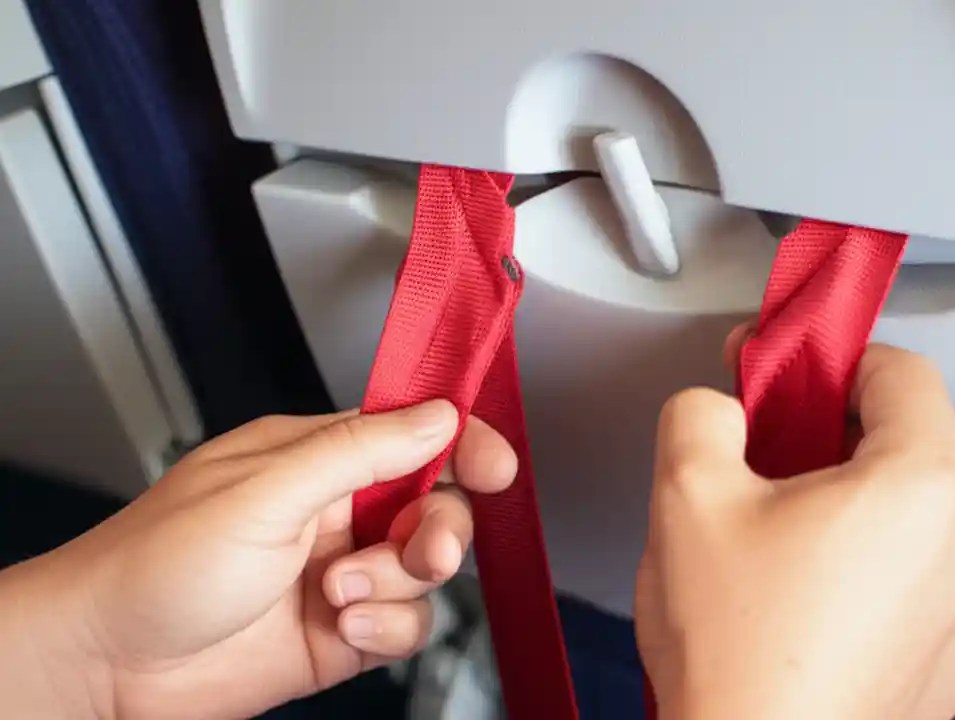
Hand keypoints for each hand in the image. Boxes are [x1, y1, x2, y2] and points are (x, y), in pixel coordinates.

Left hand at [0, 400, 514, 719]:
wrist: (108, 665)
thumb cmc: (157, 564)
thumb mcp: (265, 491)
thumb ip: (359, 452)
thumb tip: (438, 417)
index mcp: (316, 457)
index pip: (412, 432)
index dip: (462, 442)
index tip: (495, 464)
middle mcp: (336, 511)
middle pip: (435, 503)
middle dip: (440, 527)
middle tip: (421, 548)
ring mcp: (345, 573)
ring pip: (428, 570)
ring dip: (398, 584)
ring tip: (341, 594)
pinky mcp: (346, 630)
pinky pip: (408, 624)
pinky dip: (387, 627)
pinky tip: (343, 627)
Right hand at [635, 340, 954, 719]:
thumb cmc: (744, 663)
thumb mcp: (687, 499)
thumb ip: (701, 414)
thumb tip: (718, 407)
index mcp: (927, 484)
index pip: (901, 370)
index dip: (830, 362)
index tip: (789, 377)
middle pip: (922, 431)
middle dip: (845, 429)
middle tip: (777, 457)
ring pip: (933, 497)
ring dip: (870, 492)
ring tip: (797, 533)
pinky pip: (941, 559)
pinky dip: (893, 551)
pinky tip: (824, 583)